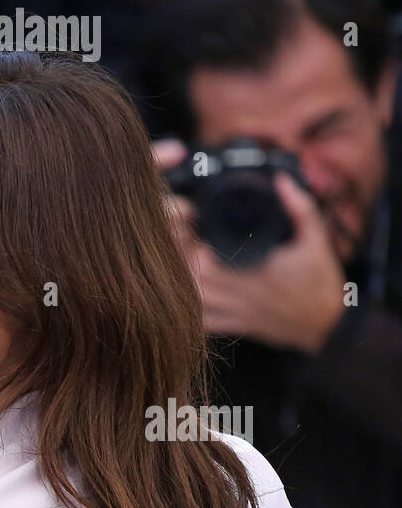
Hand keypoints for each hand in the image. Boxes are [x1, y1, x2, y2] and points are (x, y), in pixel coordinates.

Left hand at [155, 140, 345, 352]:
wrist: (326, 326)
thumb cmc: (320, 280)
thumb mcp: (315, 239)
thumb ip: (299, 207)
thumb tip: (280, 180)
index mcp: (257, 268)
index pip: (208, 254)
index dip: (192, 239)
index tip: (191, 224)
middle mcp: (241, 293)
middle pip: (191, 275)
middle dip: (181, 256)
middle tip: (182, 239)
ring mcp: (234, 313)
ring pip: (191, 299)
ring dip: (181, 281)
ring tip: (181, 263)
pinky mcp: (232, 327)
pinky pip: (200, 322)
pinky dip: (188, 309)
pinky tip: (185, 294)